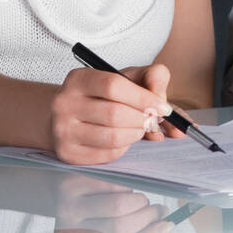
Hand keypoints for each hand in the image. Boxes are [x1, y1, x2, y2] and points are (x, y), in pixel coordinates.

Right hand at [49, 63, 184, 164]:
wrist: (64, 116)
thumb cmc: (102, 96)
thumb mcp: (125, 77)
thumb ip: (152, 80)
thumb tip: (169, 110)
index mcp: (79, 79)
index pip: (113, 86)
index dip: (143, 98)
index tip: (163, 107)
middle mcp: (65, 103)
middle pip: (115, 114)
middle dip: (142, 119)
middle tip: (153, 120)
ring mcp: (63, 130)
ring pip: (113, 138)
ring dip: (136, 134)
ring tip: (139, 128)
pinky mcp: (68, 153)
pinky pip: (108, 154)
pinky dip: (124, 147)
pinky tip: (122, 138)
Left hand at [51, 174, 172, 232]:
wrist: (56, 191)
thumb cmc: (89, 214)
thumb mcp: (104, 232)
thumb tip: (165, 228)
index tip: (167, 225)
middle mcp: (71, 230)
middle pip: (120, 226)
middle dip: (147, 216)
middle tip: (157, 210)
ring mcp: (67, 205)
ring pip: (119, 202)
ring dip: (137, 199)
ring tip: (136, 199)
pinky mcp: (71, 182)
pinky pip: (111, 182)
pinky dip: (125, 185)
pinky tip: (122, 188)